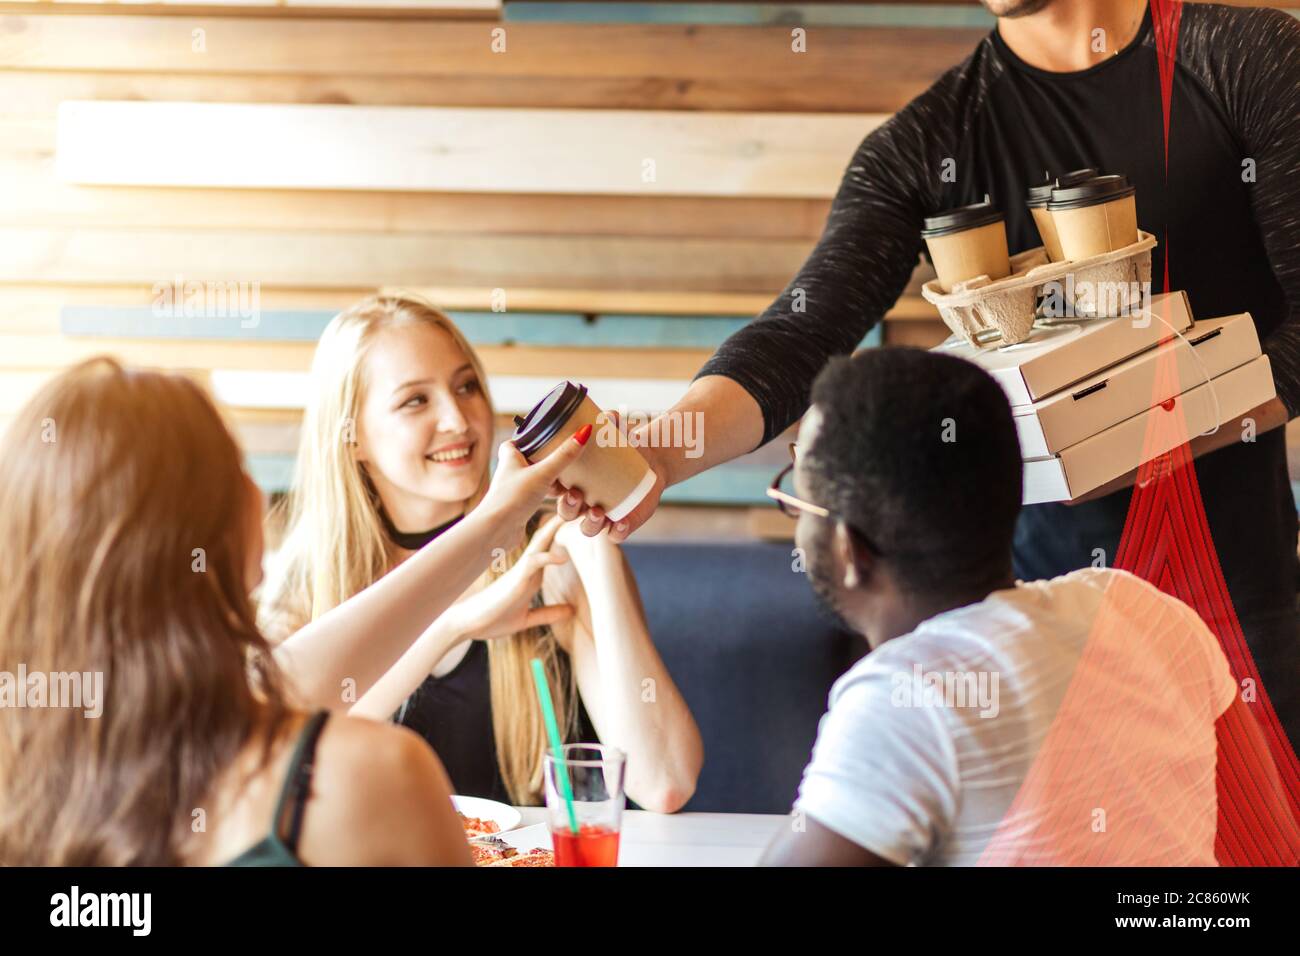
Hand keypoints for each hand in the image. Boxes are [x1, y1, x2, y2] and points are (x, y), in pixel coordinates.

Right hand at [448, 515, 574, 640]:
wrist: (465, 625)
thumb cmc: (491, 618)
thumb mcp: (526, 618)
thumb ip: (547, 613)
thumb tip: (571, 611)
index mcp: (530, 575)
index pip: (547, 548)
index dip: (560, 533)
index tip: (576, 519)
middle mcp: (525, 568)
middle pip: (544, 538)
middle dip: (559, 521)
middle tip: (577, 503)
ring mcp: (520, 571)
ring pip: (539, 543)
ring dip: (554, 528)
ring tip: (570, 514)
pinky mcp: (514, 580)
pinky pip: (533, 564)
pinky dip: (548, 558)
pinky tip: (563, 557)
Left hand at [483, 425, 590, 549]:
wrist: (496, 531)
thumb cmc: (511, 498)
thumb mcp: (543, 473)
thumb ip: (564, 455)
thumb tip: (584, 432)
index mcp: (510, 458)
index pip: (515, 441)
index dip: (528, 438)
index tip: (544, 434)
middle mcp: (511, 472)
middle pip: (531, 459)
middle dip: (548, 460)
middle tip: (565, 456)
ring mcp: (515, 490)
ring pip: (537, 479)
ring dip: (552, 480)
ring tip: (568, 479)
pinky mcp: (521, 506)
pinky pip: (539, 495)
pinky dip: (550, 495)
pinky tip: (562, 498)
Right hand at [554, 411, 669, 542]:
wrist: (653, 461)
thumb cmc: (625, 447)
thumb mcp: (618, 434)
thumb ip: (611, 423)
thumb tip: (609, 415)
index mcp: (573, 482)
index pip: (554, 489)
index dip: (551, 488)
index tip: (554, 482)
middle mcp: (584, 502)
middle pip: (567, 511)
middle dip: (568, 506)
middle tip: (576, 495)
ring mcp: (602, 516)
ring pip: (587, 528)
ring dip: (590, 522)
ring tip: (598, 511)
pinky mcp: (621, 524)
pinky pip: (615, 534)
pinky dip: (617, 531)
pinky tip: (621, 523)